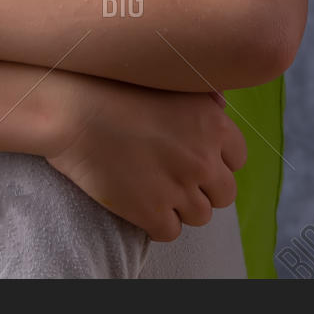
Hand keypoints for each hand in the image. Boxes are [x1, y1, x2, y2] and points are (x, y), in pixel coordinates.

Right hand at [44, 74, 245, 241]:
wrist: (76, 112)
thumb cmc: (118, 88)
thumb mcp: (173, 81)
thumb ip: (205, 99)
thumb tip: (221, 108)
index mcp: (215, 126)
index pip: (238, 159)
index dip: (217, 161)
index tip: (197, 159)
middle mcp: (204, 160)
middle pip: (224, 194)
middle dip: (204, 188)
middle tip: (177, 178)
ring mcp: (179, 189)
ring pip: (200, 216)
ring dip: (182, 207)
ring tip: (157, 190)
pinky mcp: (151, 212)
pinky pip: (170, 232)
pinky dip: (158, 223)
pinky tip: (142, 204)